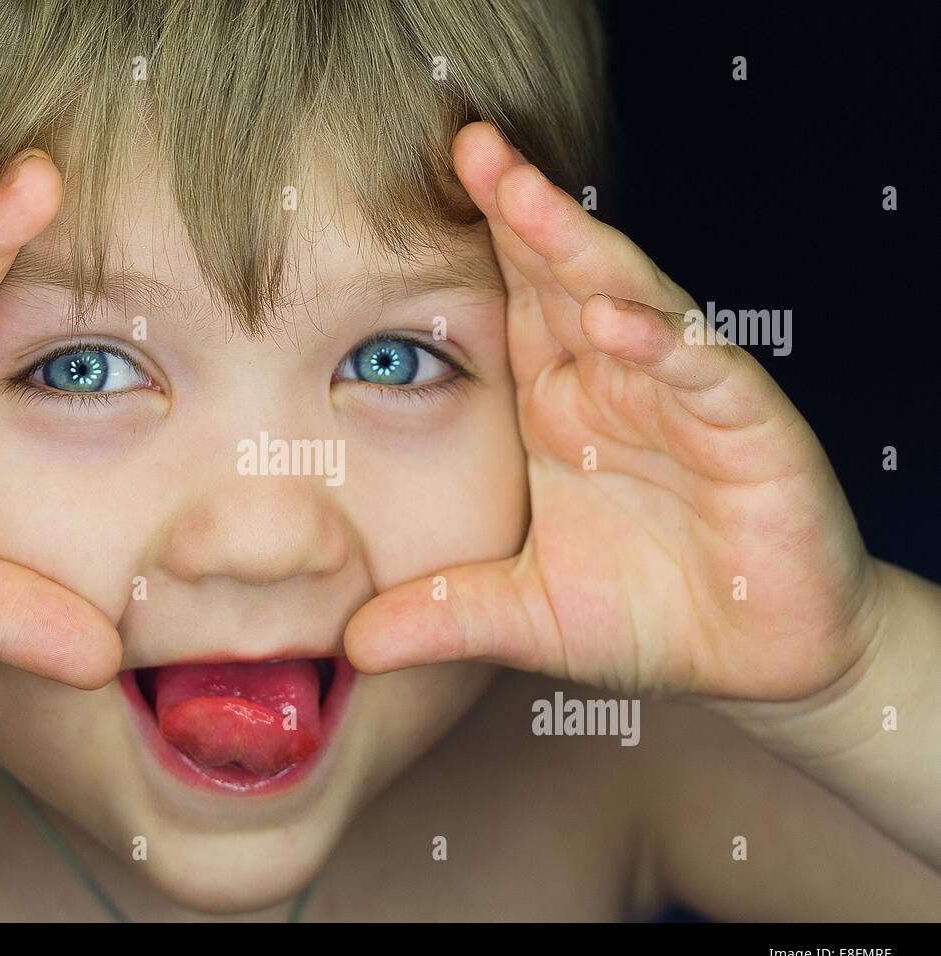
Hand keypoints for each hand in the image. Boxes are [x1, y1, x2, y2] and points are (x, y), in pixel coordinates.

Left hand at [344, 122, 882, 700]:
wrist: (758, 657)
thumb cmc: (645, 615)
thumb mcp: (525, 614)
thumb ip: (441, 617)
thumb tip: (349, 644)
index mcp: (557, 406)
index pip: (509, 307)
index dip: (472, 248)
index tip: (405, 196)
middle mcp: (614, 383)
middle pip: (562, 278)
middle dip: (520, 210)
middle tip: (468, 146)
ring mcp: (680, 396)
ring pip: (632, 301)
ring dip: (581, 249)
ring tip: (525, 198)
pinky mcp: (748, 427)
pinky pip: (700, 369)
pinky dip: (660, 341)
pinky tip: (611, 319)